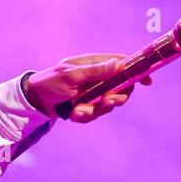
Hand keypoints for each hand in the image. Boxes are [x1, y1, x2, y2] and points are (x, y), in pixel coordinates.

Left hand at [24, 54, 151, 122]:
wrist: (33, 101)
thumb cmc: (50, 82)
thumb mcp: (72, 75)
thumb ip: (96, 71)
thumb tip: (119, 64)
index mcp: (95, 64)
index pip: (122, 64)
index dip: (136, 71)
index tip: (147, 82)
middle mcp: (97, 78)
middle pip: (121, 88)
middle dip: (115, 98)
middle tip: (106, 102)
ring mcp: (92, 93)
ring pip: (108, 105)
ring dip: (95, 111)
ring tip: (79, 111)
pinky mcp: (86, 107)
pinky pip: (94, 115)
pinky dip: (84, 117)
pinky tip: (73, 115)